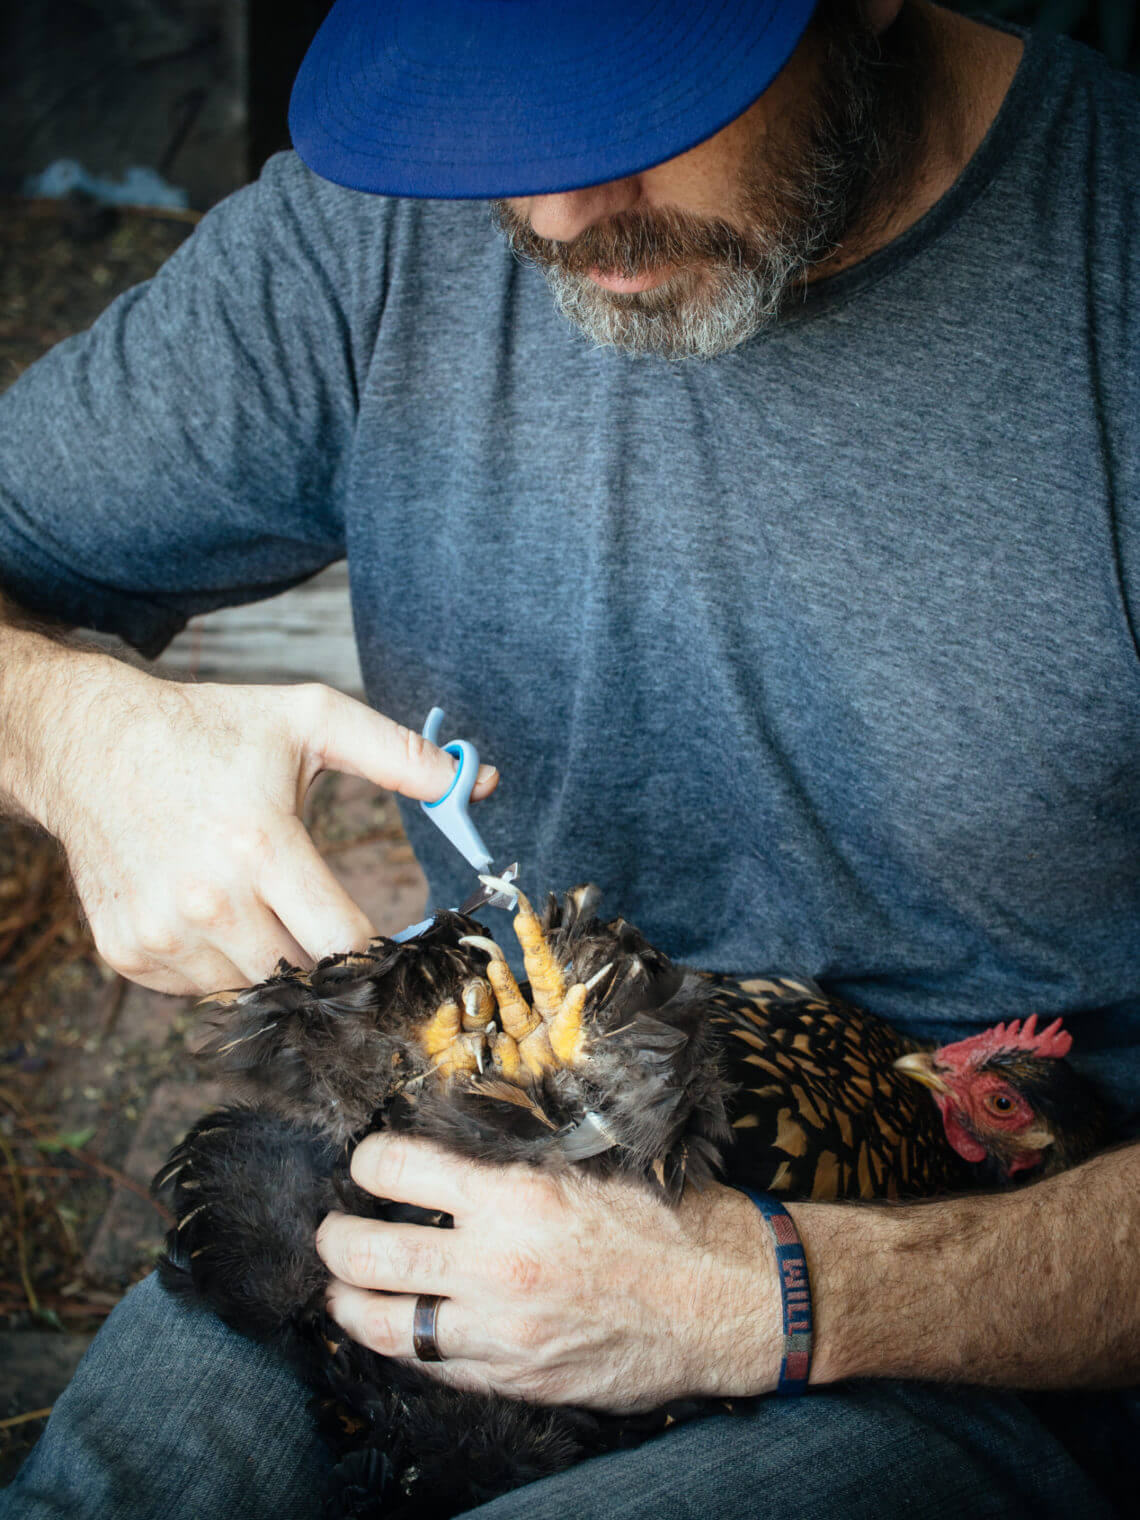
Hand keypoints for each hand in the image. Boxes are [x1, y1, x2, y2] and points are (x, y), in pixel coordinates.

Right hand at [22, 655, 495, 993]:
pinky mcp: (128, 952)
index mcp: (261, 845)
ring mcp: (161, 933)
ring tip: (256, 894)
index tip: (398, 948)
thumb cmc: (209, 728)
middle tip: (321, 911)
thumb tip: (480, 782)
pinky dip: (219, 962)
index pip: (345, 942)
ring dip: (271, 957)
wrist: (90, 744)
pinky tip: (208, 908)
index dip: (381, 953)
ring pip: (253, 988)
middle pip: (304, 974)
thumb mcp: (310, 719)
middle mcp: (208, 900)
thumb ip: (400, 754)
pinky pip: (201, 989)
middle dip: (327, 953)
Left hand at [316, 1133, 783, 1411]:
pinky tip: (397, 1328)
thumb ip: (517, 1162)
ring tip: (343, 1287)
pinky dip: (402, 1345)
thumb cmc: (665, 1222)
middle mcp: (496, 1265)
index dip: (367, 1162)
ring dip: (349, 1301)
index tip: (367, 1162)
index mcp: (514, 1197)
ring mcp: (500, 1332)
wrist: (722, 1303)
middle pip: (366, 1254)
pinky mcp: (513, 1379)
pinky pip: (432, 1366)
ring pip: (384, 1324)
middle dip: (334, 1238)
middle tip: (333, 1230)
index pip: (396, 1170)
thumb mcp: (589, 1166)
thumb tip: (454, 1145)